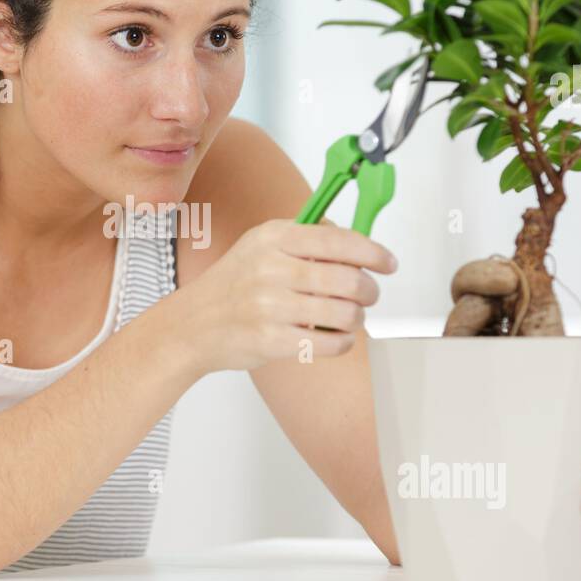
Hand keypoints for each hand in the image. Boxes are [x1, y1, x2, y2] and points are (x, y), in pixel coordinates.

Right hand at [171, 218, 396, 373]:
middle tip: (368, 295)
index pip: (338, 240)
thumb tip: (357, 242)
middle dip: (369, 290)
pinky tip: (334, 337)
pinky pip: (330, 343)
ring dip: (356, 318)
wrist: (192, 325)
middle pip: (348, 279)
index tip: (388, 263)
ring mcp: (269, 305)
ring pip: (345, 313)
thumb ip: (305, 240)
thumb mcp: (260, 246)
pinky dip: (342, 342)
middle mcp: (270, 267)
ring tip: (348, 318)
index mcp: (272, 237)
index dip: (372, 252)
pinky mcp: (270, 339)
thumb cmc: (233, 286)